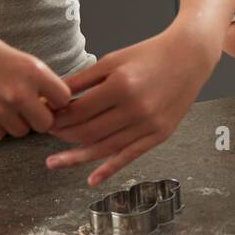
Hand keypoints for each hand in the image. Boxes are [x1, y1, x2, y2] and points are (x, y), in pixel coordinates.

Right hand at [0, 15, 70, 138]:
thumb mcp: (17, 59)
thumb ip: (35, 84)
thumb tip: (51, 111)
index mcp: (32, 71)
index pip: (63, 100)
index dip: (56, 101)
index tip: (46, 97)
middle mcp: (17, 92)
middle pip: (44, 124)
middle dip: (38, 118)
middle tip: (25, 107)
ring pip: (20, 131)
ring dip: (14, 122)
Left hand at [45, 24, 218, 185]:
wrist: (189, 57)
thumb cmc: (148, 54)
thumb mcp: (112, 60)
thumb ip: (82, 80)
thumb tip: (52, 97)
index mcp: (121, 86)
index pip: (78, 111)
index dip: (58, 117)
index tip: (46, 117)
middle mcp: (135, 109)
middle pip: (88, 132)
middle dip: (63, 135)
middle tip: (48, 133)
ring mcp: (149, 125)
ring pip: (104, 148)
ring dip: (76, 156)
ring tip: (54, 162)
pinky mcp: (160, 135)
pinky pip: (130, 156)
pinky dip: (109, 169)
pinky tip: (91, 180)